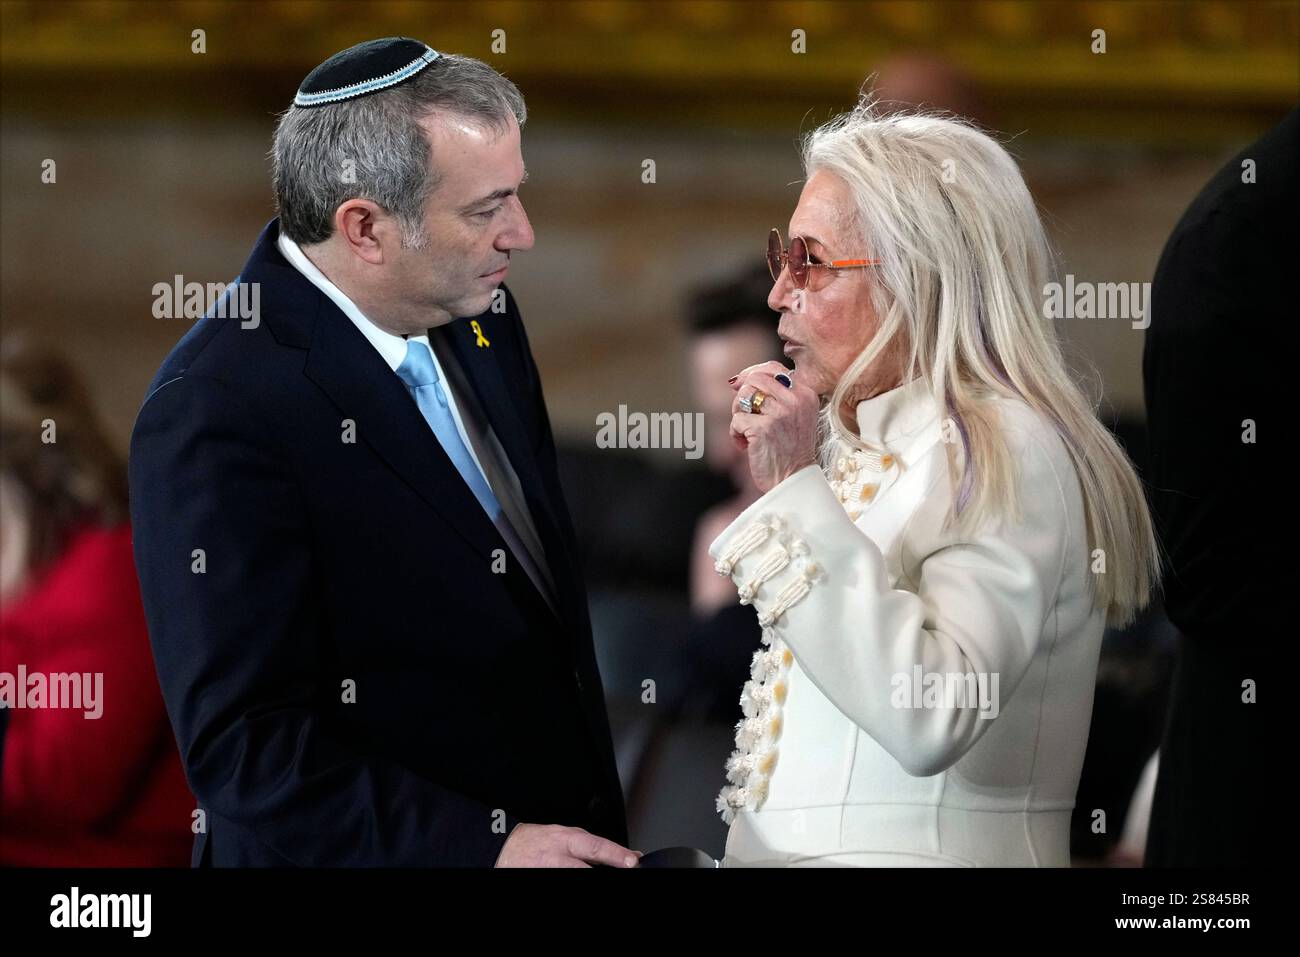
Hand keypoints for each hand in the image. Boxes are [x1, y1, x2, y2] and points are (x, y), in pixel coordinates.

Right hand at [494, 823, 642, 867]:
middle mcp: (558, 857)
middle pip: (585, 869)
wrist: (505, 849)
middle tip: (625, 871)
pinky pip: (563, 884)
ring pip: (575, 877)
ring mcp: (549, 871)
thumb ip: (593, 846)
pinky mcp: (541, 880)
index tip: (632, 860)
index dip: (616, 854)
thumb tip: (627, 856)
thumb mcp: (566, 836)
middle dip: (604, 872)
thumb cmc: (539, 841)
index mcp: (566, 839)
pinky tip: (578, 876)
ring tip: (599, 874)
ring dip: (589, 878)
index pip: (596, 845)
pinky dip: (573, 880)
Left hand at [729, 361, 819, 492]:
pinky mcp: (764, 428)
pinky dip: (735, 434)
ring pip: (744, 396)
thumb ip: (774, 395)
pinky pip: (737, 420)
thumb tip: (736, 381)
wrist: (794, 480)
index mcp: (806, 394)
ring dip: (738, 414)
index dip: (752, 374)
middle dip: (742, 396)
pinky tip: (745, 446)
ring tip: (746, 431)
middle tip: (745, 416)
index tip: (740, 386)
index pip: (773, 369)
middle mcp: (796, 399)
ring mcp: (781, 413)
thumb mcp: (793, 416)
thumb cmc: (790, 449)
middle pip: (754, 379)